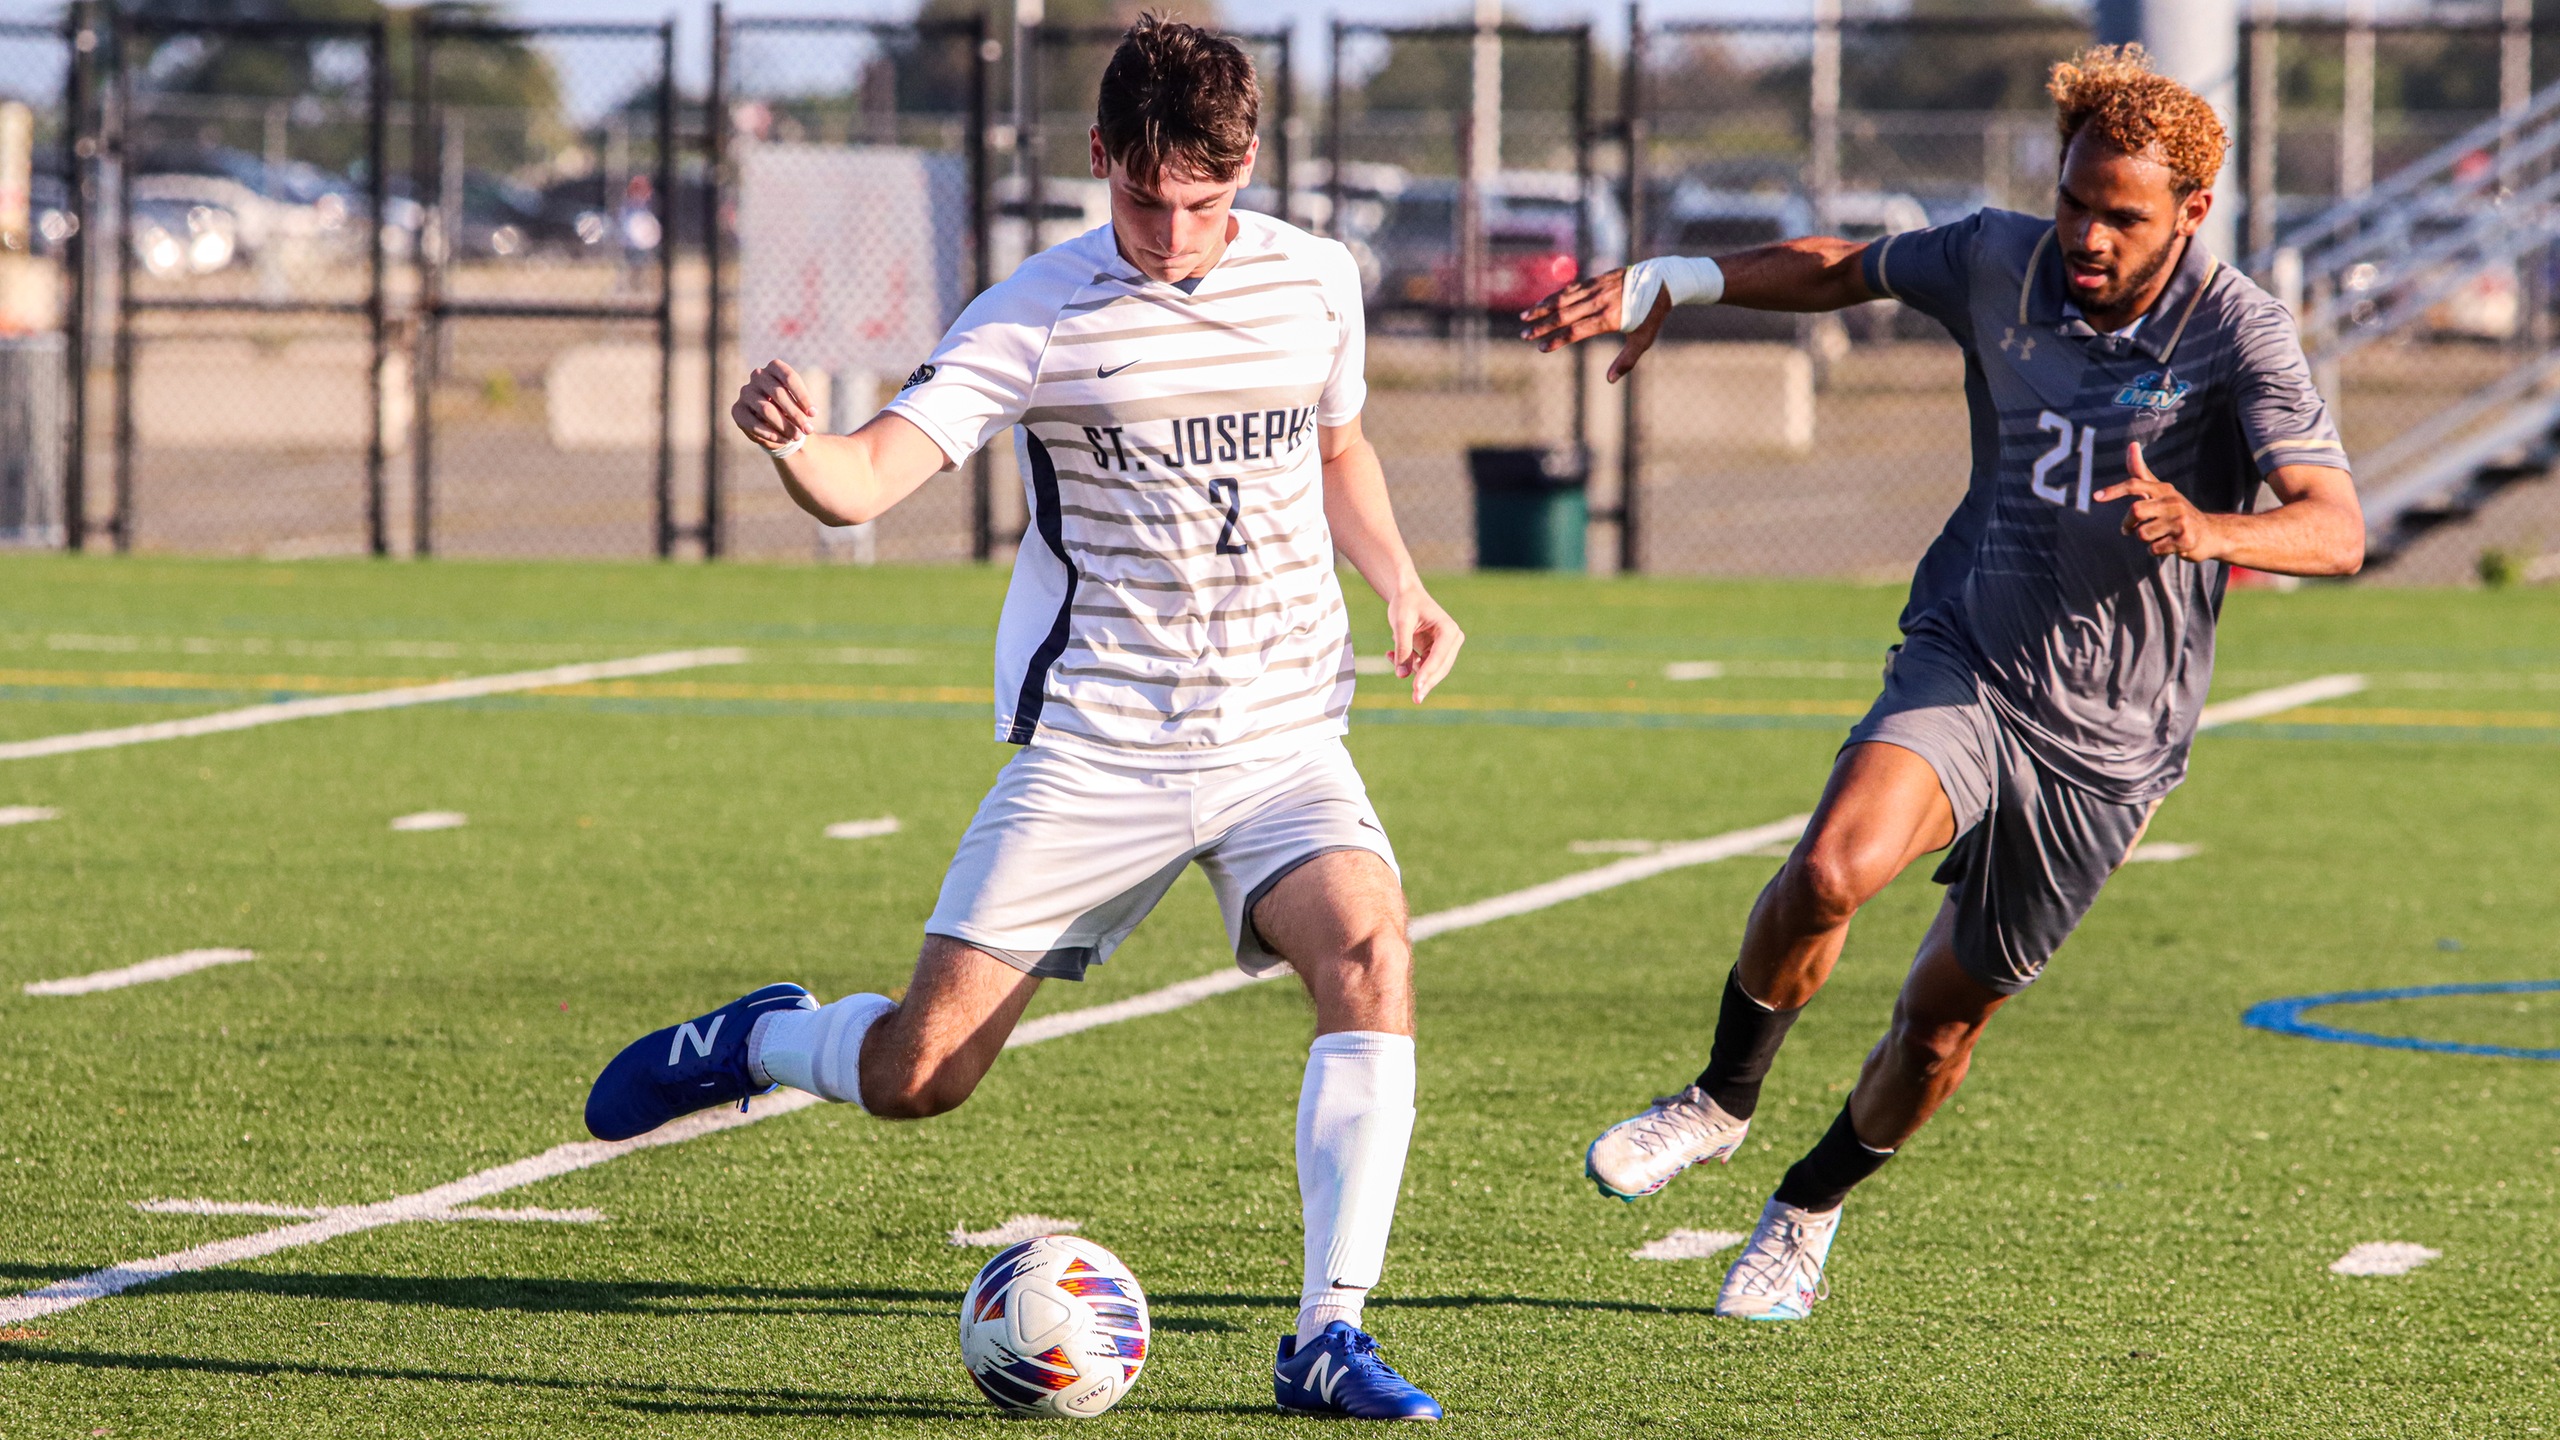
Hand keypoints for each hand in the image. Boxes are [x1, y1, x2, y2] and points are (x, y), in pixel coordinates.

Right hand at [733, 360, 816, 449]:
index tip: (813, 414)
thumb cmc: (790, 408)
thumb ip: (802, 409)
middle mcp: (758, 376)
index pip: (789, 378)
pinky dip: (769, 433)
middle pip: (778, 393)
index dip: (803, 396)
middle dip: (795, 414)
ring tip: (797, 437)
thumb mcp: (799, 406)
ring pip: (766, 409)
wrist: (773, 421)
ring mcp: (745, 392)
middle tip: (808, 430)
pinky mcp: (737, 410)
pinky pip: (752, 422)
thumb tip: (807, 417)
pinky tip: (782, 440)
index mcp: (775, 367)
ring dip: (783, 425)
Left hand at [1386, 584, 1464, 703]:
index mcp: (1449, 630)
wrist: (1406, 594)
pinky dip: (1407, 663)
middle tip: (1416, 699)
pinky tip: (1388, 654)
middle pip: (1440, 668)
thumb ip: (1402, 648)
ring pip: (1432, 670)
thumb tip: (1402, 675)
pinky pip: (1422, 666)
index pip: (1439, 657)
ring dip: (1411, 669)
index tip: (1417, 688)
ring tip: (1388, 654)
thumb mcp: (1400, 624)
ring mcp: (1445, 647)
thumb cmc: (1405, 603)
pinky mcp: (1435, 651)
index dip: (1428, 674)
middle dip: (1426, 682)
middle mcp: (1452, 639)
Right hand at [1517, 267, 1669, 382]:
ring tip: (1525, 317)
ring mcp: (1596, 288)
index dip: (1558, 340)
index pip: (1577, 331)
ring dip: (1543, 308)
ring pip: (1564, 298)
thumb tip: (1610, 380)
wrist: (1661, 280)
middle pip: (1565, 314)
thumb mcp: (1644, 340)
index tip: (1542, 348)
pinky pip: (1571, 288)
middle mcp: (1600, 301)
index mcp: (1610, 317)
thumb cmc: (1652, 314)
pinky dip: (1555, 296)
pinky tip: (1543, 303)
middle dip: (1543, 326)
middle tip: (1524, 335)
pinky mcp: (1596, 279)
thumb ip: (1626, 360)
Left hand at [2095, 442, 2224, 560]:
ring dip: (2145, 540)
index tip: (2096, 496)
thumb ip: (2141, 472)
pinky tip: (2169, 545)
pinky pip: (2154, 549)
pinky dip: (2156, 550)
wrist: (2210, 533)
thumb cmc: (2176, 512)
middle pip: (2135, 511)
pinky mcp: (2185, 539)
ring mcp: (2181, 520)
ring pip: (2142, 534)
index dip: (2114, 490)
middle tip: (2131, 529)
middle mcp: (2173, 501)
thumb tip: (2132, 445)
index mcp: (2164, 489)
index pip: (2135, 484)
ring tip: (2159, 536)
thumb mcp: (2160, 491)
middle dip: (2128, 524)